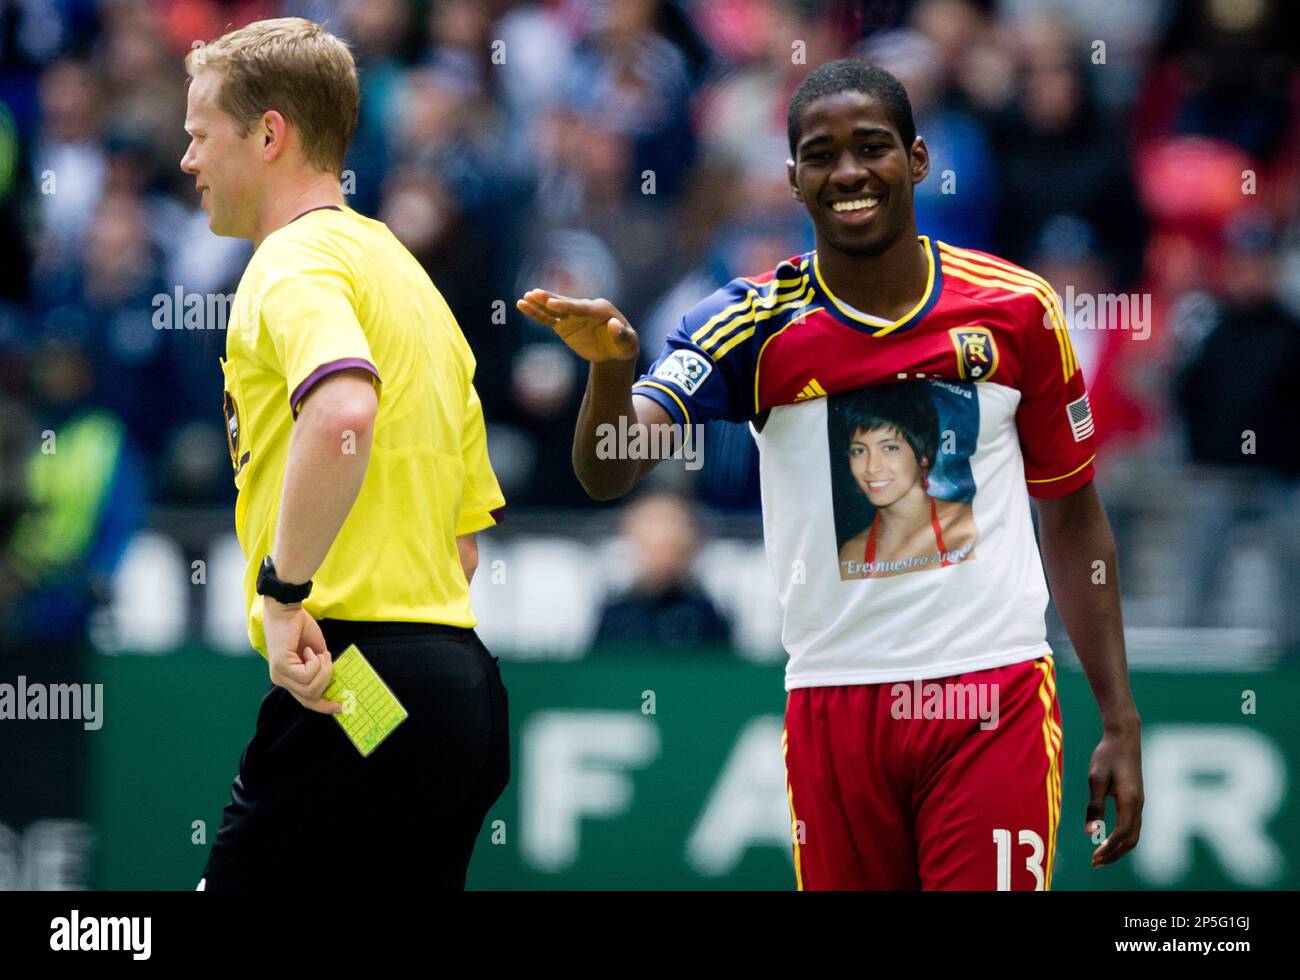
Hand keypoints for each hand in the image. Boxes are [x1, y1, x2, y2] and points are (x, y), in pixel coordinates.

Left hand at [263, 598, 341, 713]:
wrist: (287, 609)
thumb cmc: (300, 627)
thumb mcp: (316, 652)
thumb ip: (321, 668)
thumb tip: (332, 679)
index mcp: (289, 678)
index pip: (306, 701)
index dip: (324, 706)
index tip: (341, 707)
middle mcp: (281, 680)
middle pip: (311, 697)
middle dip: (326, 680)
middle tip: (327, 658)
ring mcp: (279, 674)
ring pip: (311, 688)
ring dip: (322, 668)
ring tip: (317, 652)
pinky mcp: (281, 666)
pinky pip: (308, 675)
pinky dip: (315, 661)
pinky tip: (308, 648)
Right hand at [516, 289, 637, 363]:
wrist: (615, 350)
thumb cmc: (624, 345)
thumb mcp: (628, 342)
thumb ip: (621, 334)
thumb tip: (613, 325)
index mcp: (600, 310)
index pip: (581, 307)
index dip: (566, 305)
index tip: (552, 303)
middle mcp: (585, 309)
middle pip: (565, 304)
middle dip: (550, 299)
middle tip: (534, 294)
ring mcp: (573, 316)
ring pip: (554, 309)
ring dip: (540, 303)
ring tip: (525, 297)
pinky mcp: (564, 324)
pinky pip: (548, 319)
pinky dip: (536, 313)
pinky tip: (523, 306)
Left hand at [1085, 722, 1142, 866]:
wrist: (1124, 737)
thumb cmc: (1107, 755)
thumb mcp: (1096, 779)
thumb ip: (1094, 806)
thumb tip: (1090, 832)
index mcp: (1130, 800)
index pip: (1122, 834)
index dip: (1109, 849)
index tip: (1094, 858)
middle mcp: (1139, 805)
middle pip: (1131, 839)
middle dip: (1114, 854)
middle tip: (1096, 863)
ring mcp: (1140, 802)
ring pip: (1134, 834)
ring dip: (1119, 848)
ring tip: (1101, 856)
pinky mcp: (1137, 799)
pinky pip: (1134, 826)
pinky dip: (1123, 838)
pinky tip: (1110, 840)